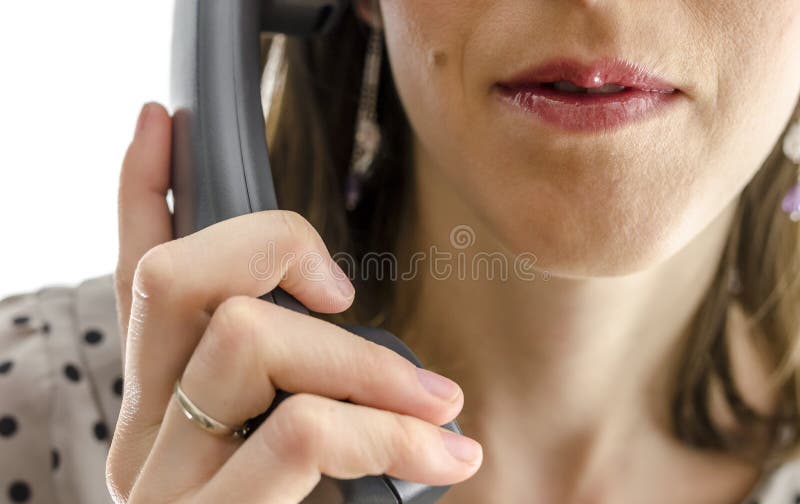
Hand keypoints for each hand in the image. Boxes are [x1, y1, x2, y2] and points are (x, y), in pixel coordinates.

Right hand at [107, 102, 482, 503]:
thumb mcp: (290, 453)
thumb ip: (303, 388)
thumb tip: (349, 324)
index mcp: (160, 409)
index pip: (134, 278)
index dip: (140, 193)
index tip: (162, 126)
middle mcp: (143, 437)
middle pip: (185, 281)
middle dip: (281, 251)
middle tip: (351, 299)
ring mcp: (168, 485)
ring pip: (248, 342)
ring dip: (366, 362)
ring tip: (438, 405)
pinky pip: (298, 433)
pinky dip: (385, 428)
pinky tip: (441, 452)